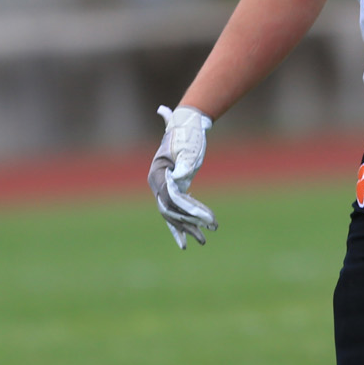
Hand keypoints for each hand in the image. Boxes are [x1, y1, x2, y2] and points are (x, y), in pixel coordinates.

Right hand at [148, 104, 216, 248]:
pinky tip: (189, 238)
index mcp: (157, 173)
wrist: (186, 123)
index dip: (186, 209)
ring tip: (203, 241)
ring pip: (174, 214)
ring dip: (188, 228)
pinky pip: (176, 210)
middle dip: (188, 223)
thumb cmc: (188, 134)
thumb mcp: (188, 148)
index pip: (169, 197)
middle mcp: (157, 183)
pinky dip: (183, 223)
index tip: (203, 218)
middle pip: (170, 210)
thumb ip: (184, 162)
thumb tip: (180, 177)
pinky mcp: (174, 189)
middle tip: (206, 234)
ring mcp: (164, 188)